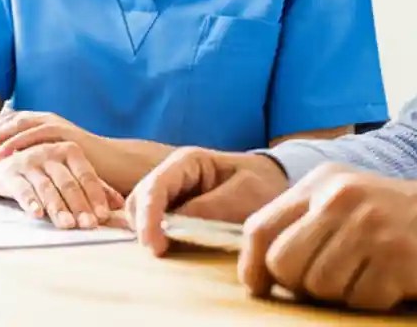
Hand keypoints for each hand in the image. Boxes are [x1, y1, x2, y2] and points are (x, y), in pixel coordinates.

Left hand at [0, 110, 92, 159]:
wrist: (115, 165)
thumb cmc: (82, 166)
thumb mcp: (52, 158)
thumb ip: (34, 155)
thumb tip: (12, 163)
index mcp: (42, 122)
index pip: (9, 121)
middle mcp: (47, 119)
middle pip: (10, 120)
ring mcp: (56, 125)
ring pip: (19, 125)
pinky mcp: (64, 135)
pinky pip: (35, 136)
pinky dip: (16, 144)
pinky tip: (2, 154)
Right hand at [0, 141, 123, 229]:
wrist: (4, 160)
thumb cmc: (45, 170)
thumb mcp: (70, 173)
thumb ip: (94, 187)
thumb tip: (120, 205)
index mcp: (69, 150)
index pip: (86, 175)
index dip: (96, 196)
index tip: (103, 216)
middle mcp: (49, 152)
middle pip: (68, 183)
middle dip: (79, 205)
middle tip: (89, 225)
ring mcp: (29, 162)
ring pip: (46, 187)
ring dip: (57, 207)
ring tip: (67, 224)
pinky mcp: (10, 174)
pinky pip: (22, 188)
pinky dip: (30, 201)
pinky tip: (37, 214)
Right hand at [127, 147, 288, 255]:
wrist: (276, 183)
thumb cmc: (264, 184)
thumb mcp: (246, 193)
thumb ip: (212, 208)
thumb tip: (175, 226)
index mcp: (188, 162)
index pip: (155, 187)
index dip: (149, 217)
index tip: (155, 247)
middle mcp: (173, 175)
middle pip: (139, 199)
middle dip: (142, 225)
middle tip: (159, 253)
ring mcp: (173, 193)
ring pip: (142, 213)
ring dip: (147, 232)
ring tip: (164, 252)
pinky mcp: (176, 211)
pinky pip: (155, 224)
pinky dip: (156, 236)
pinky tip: (167, 248)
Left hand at [240, 164, 416, 311]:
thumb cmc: (400, 222)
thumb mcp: (347, 204)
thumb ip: (304, 225)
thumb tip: (258, 272)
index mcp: (323, 184)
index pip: (259, 228)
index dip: (253, 267)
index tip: (262, 286)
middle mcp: (342, 198)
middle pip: (284, 264)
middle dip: (302, 286)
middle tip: (336, 281)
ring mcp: (371, 226)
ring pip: (321, 287)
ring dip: (344, 295)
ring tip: (370, 275)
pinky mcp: (399, 258)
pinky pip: (361, 301)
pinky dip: (376, 301)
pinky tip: (395, 283)